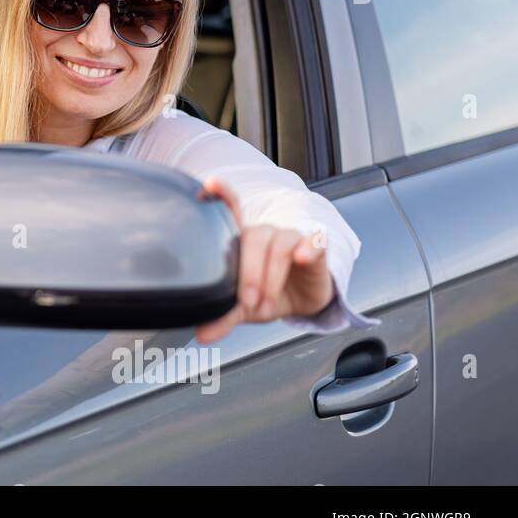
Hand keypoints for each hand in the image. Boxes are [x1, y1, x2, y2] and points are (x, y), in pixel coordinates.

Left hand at [194, 178, 333, 343]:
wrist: (301, 301)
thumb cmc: (267, 294)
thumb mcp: (243, 309)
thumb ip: (223, 316)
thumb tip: (202, 334)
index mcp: (241, 242)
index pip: (229, 212)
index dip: (221, 196)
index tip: (209, 183)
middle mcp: (263, 234)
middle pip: (252, 238)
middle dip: (249, 273)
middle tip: (249, 302)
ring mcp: (290, 237)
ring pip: (277, 244)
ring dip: (271, 276)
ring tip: (267, 306)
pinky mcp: (315, 247)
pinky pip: (314, 241)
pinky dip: (308, 248)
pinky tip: (302, 258)